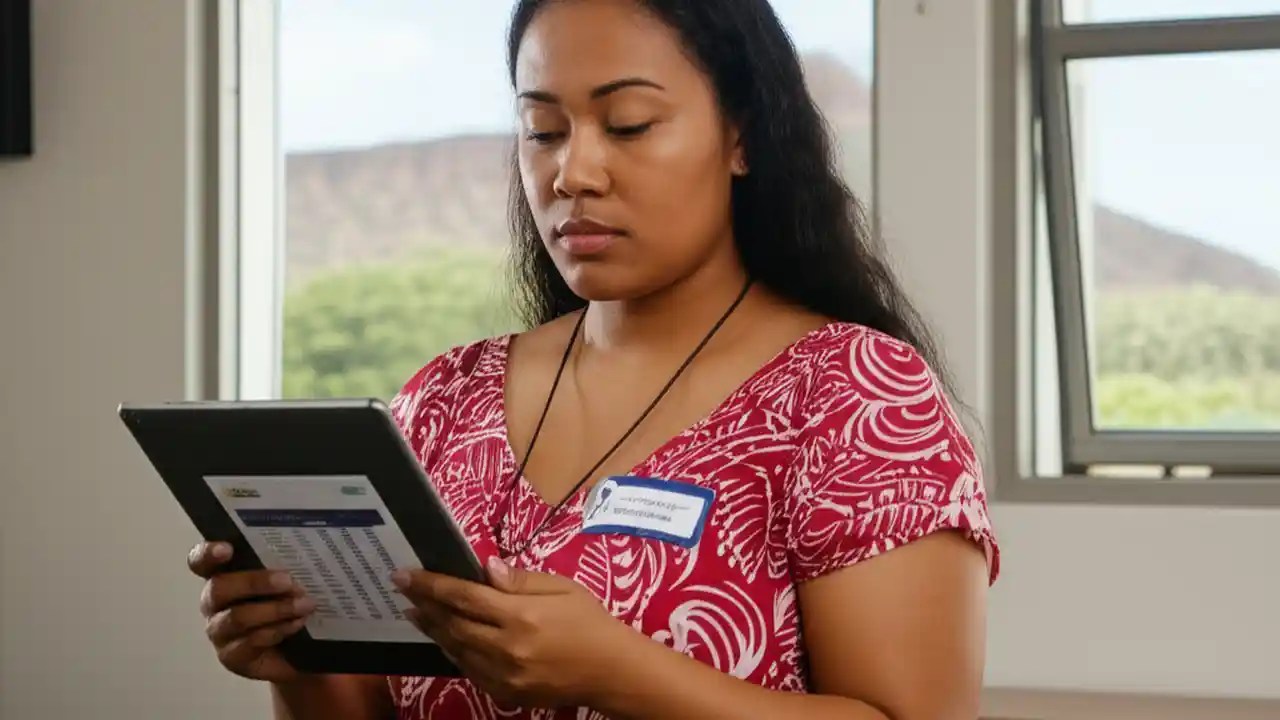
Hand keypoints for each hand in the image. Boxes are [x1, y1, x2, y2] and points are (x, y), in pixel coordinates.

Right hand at [188, 541, 316, 682]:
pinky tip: (297, 624)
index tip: (226, 549)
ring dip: (274, 609)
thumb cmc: (290, 600)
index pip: (201, 560)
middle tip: (287, 581)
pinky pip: (249, 642)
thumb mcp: (289, 578)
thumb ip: (286, 562)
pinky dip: (278, 630)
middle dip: (253, 582)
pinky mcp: (231, 656)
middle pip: (219, 588)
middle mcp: (214, 601)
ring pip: (237, 617)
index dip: (208, 553)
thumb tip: (307, 542)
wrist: (300, 647)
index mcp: (223, 573)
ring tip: (304, 605)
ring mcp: (219, 630)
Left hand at [392, 557, 633, 708]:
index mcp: (521, 616)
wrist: (612, 671)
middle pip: (453, 624)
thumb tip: (485, 569)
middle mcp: (506, 648)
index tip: (405, 574)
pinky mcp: (505, 694)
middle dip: (425, 605)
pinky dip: (454, 652)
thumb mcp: (562, 588)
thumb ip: (520, 580)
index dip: (431, 585)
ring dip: (434, 630)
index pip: (464, 597)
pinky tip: (447, 638)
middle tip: (404, 590)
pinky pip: (470, 671)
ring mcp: (503, 676)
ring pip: (456, 650)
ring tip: (417, 613)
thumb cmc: (590, 621)